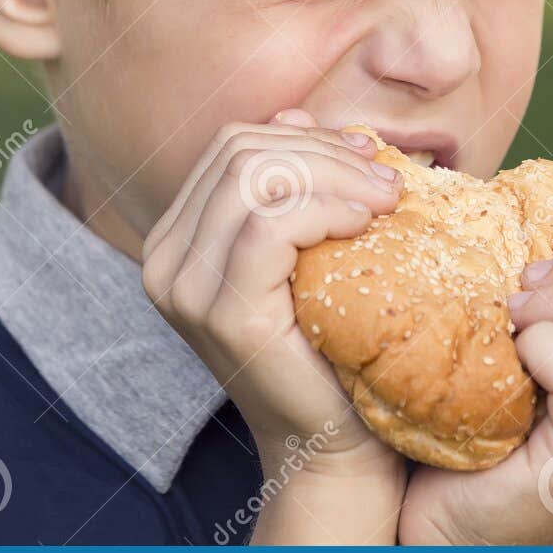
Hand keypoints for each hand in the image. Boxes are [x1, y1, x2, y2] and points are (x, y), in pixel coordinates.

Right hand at [141, 109, 406, 541]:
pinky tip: (365, 224)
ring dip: (334, 174)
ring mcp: (185, 287)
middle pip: (241, 150)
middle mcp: (165, 260)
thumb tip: (293, 110)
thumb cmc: (332, 343)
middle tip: (387, 178)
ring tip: (387, 199)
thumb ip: (292, 184)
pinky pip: (270, 224)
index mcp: (178, 238)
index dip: (304, 134)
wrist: (337, 441)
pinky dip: (327, 209)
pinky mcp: (222, 312)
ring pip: (254, 176)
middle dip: (323, 150)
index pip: (232, 144)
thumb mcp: (306, 248)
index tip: (367, 154)